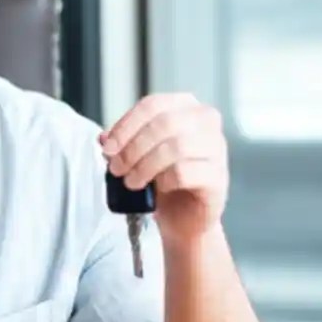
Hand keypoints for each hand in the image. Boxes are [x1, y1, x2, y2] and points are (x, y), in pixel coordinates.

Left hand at [100, 93, 228, 245]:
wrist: (184, 217)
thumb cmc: (162, 179)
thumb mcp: (138, 155)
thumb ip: (123, 142)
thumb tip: (104, 138)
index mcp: (186, 106)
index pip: (152, 105)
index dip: (125, 126)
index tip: (108, 148)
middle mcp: (207, 121)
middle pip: (164, 123)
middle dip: (133, 148)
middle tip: (117, 169)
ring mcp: (217, 148)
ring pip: (176, 147)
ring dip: (145, 166)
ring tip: (131, 182)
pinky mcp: (218, 177)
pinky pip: (186, 172)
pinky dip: (164, 181)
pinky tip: (157, 188)